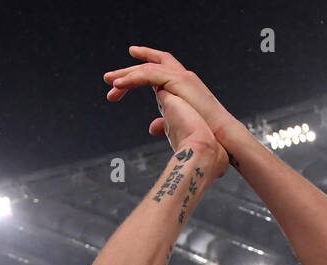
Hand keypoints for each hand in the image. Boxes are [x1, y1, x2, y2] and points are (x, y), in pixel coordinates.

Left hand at [104, 47, 236, 140]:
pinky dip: (132, 79)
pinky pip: (149, 75)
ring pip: (147, 69)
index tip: (123, 77)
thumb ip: (164, 122)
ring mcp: (180, 76)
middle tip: (108, 78)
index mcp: (181, 86)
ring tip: (109, 82)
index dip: (140, 70)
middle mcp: (181, 77)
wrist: (218, 137)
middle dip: (128, 71)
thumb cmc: (205, 135)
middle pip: (150, 66)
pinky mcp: (177, 80)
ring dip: (126, 75)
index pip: (158, 71)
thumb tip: (151, 128)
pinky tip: (118, 85)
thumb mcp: (178, 125)